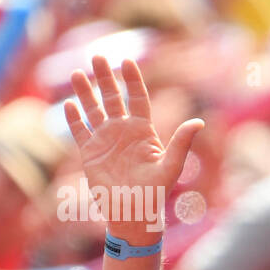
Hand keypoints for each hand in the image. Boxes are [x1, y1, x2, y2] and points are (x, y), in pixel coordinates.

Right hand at [63, 55, 203, 240]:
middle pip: (113, 98)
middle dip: (106, 78)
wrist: (134, 213)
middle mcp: (123, 132)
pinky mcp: (90, 154)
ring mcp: (105, 141)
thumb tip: (199, 121)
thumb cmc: (156, 192)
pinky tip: (69, 104)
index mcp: (143, 131)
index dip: (132, 81)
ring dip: (86, 92)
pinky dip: (74, 119)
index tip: (127, 61)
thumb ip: (182, 143)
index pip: (138, 99)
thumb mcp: (171, 166)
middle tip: (98, 56)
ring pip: (93, 110)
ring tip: (79, 73)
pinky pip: (80, 132)